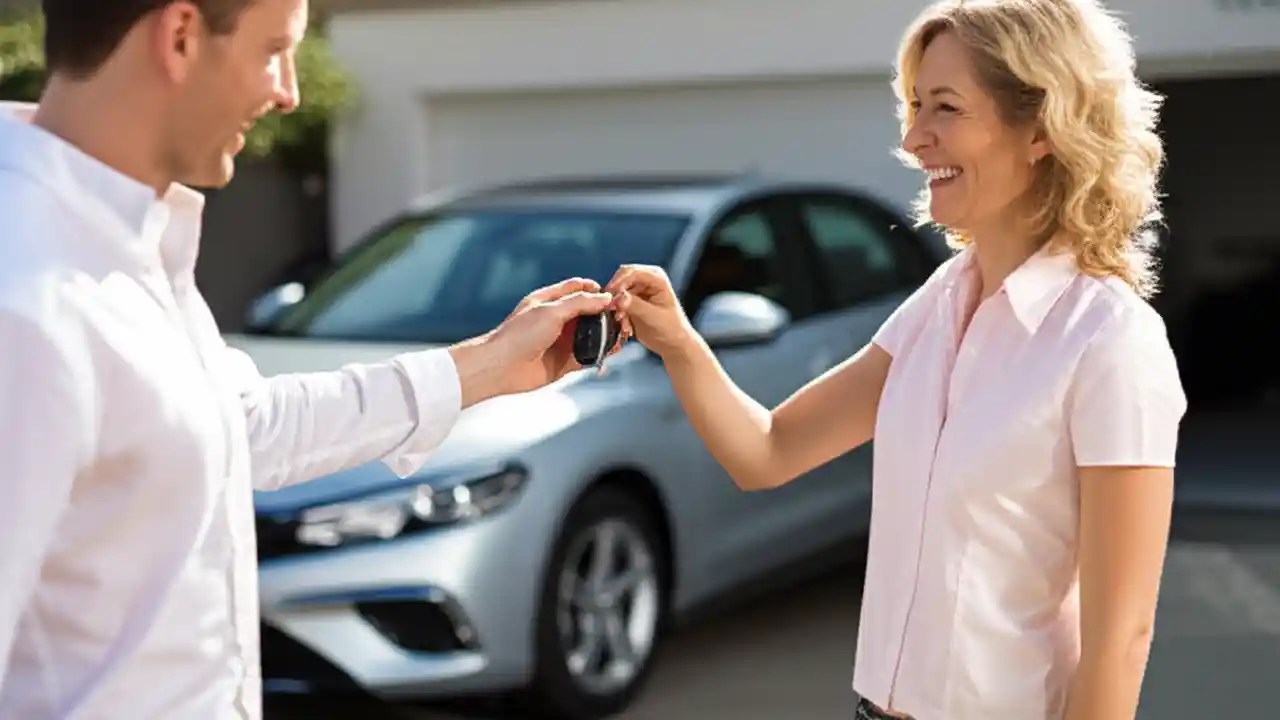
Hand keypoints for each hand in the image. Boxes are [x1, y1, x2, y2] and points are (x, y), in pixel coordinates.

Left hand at [485, 277, 618, 394]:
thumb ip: (580, 303)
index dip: (595, 289)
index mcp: (548, 301)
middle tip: (620, 316)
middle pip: (587, 312)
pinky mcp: (563, 362)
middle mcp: (555, 320)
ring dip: (605, 334)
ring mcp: (560, 341)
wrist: (501, 368)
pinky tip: (611, 352)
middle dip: (604, 314)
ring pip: (590, 335)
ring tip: (621, 334)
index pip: (576, 288)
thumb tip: (605, 298)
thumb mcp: (552, 311)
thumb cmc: (519, 335)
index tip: (612, 294)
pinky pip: (587, 356)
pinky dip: (600, 354)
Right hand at [605, 264, 697, 359]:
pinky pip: (617, 304)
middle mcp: (646, 280)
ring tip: (623, 323)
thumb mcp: (654, 317)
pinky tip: (626, 326)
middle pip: (621, 279)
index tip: (611, 296)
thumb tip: (619, 297)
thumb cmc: (671, 329)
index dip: (619, 282)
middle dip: (615, 294)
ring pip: (617, 293)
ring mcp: (637, 291)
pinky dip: (618, 314)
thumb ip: (636, 306)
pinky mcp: (631, 303)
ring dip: (617, 308)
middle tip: (611, 309)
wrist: (672, 344)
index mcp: (656, 278)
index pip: (632, 272)